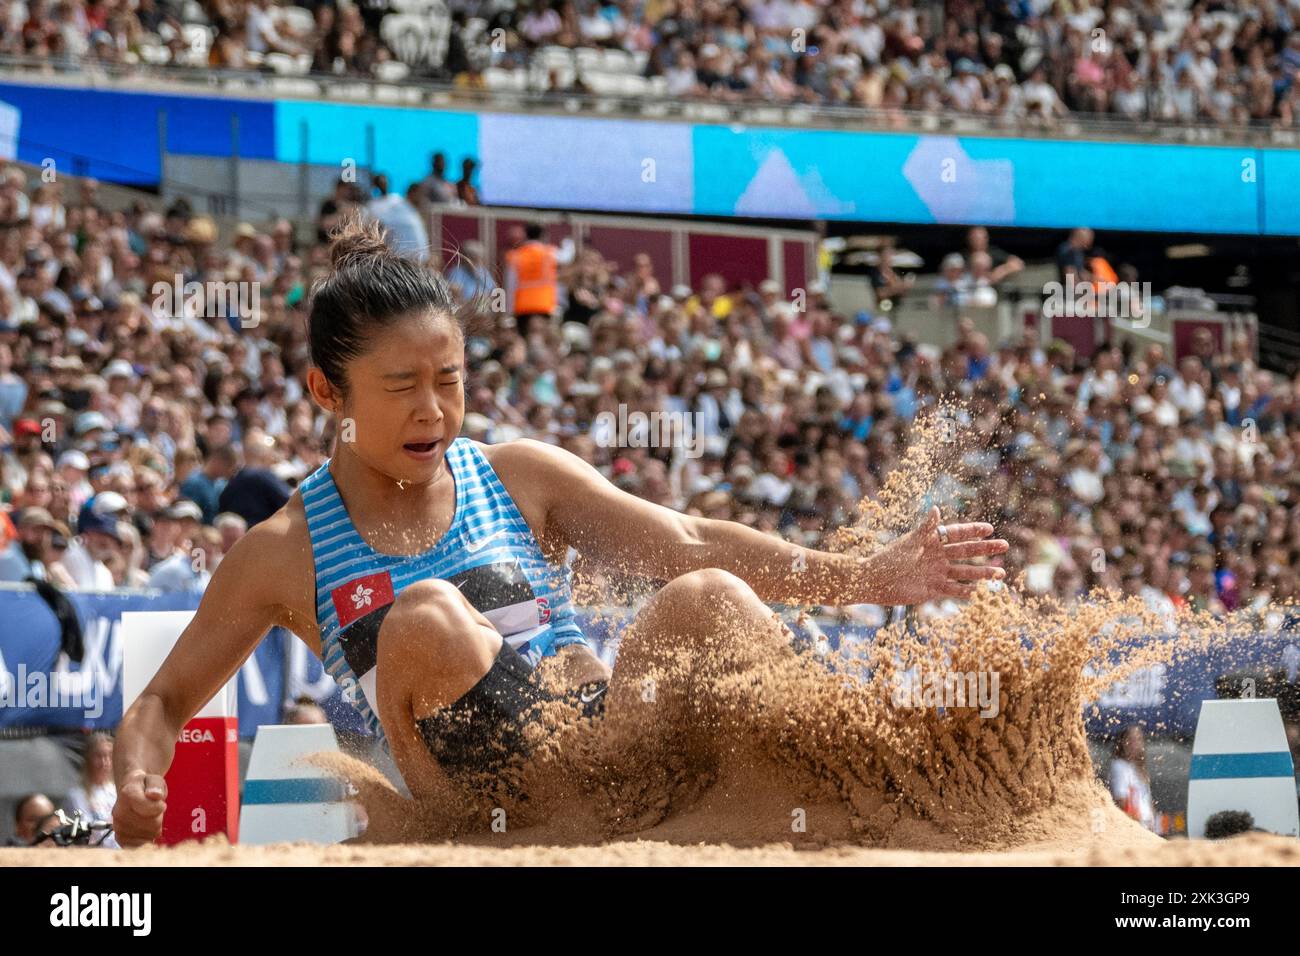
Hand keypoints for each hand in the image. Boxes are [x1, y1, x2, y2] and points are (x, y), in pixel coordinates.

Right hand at [112, 771, 167, 847]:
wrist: (129, 793)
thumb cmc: (145, 786)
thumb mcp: (154, 779)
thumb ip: (156, 785)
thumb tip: (155, 795)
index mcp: (127, 794)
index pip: (151, 808)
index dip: (160, 806)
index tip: (159, 801)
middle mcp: (119, 812)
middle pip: (153, 824)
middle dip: (158, 816)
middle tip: (153, 809)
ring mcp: (118, 827)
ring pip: (150, 835)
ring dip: (154, 827)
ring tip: (148, 816)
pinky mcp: (120, 838)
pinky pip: (142, 844)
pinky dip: (148, 837)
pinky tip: (144, 827)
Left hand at [862, 506, 1008, 605]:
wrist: (875, 581)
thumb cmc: (889, 558)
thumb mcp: (910, 542)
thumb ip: (925, 528)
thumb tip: (936, 508)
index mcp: (931, 541)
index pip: (956, 534)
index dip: (972, 531)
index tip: (990, 528)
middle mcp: (937, 557)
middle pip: (966, 552)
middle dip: (985, 549)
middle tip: (1004, 546)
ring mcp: (936, 573)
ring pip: (964, 572)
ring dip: (981, 572)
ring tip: (1001, 573)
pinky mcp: (932, 590)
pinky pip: (953, 590)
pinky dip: (965, 591)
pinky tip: (979, 591)